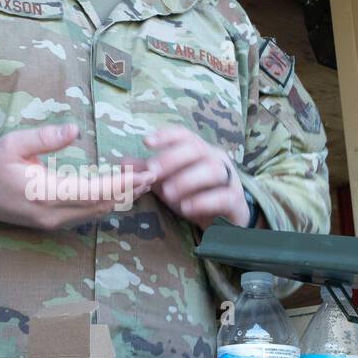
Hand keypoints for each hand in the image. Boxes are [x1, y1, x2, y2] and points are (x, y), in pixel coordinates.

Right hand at [0, 124, 155, 230]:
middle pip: (102, 206)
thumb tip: (73, 129)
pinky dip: (109, 202)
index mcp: (45, 193)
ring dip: (122, 197)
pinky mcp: (55, 223)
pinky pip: (88, 214)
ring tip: (145, 180)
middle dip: (130, 191)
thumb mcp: (13, 144)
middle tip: (155, 174)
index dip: (121, 183)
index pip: (93, 191)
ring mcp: (54, 222)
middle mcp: (53, 214)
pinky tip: (122, 189)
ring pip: (98, 213)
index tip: (143, 172)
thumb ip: (44, 138)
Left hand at [132, 126, 248, 231]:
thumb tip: (122, 163)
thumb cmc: (195, 195)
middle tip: (153, 173)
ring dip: (187, 180)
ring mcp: (228, 179)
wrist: (225, 221)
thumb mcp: (169, 182)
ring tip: (168, 194)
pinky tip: (187, 208)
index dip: (167, 136)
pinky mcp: (235, 202)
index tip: (147, 142)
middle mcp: (216, 160)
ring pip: (213, 170)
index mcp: (199, 151)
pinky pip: (223, 197)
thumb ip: (148, 173)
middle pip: (196, 149)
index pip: (185, 135)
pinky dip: (203, 201)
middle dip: (172, 159)